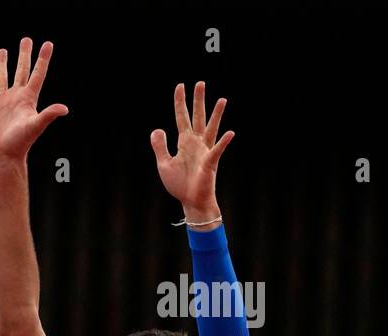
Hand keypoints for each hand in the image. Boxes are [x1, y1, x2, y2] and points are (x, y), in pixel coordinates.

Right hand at [0, 38, 66, 161]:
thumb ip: (48, 115)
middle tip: (26, 40)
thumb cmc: (21, 143)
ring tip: (2, 51)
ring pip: (2, 77)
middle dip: (24, 55)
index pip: (37, 73)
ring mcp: (2, 101)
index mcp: (28, 98)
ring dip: (2, 64)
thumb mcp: (35, 127)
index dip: (43, 59)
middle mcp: (16, 96)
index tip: (47, 44)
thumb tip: (64, 109)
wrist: (4, 155)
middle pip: (21, 70)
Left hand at [150, 81, 231, 224]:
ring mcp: (205, 151)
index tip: (180, 86)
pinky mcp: (210, 163)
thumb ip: (160, 147)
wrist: (190, 201)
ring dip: (216, 115)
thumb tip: (157, 129)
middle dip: (198, 101)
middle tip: (200, 83)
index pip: (181, 117)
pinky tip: (230, 133)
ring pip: (211, 128)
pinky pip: (217, 150)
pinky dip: (223, 142)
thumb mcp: (164, 164)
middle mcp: (196, 143)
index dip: (180, 102)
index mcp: (184, 142)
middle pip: (197, 117)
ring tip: (221, 100)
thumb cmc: (179, 184)